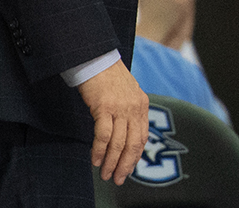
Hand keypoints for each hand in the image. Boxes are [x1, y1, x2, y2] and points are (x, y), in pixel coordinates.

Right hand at [79, 61, 149, 184]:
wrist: (97, 59)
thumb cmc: (109, 78)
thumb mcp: (128, 94)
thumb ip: (130, 112)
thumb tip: (127, 136)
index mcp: (142, 105)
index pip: (143, 137)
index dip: (136, 156)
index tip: (129, 169)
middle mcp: (135, 108)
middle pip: (132, 144)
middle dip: (125, 165)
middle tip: (118, 179)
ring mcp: (120, 108)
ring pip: (118, 142)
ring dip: (111, 162)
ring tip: (105, 174)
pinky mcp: (104, 107)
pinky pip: (103, 135)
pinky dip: (100, 150)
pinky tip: (96, 160)